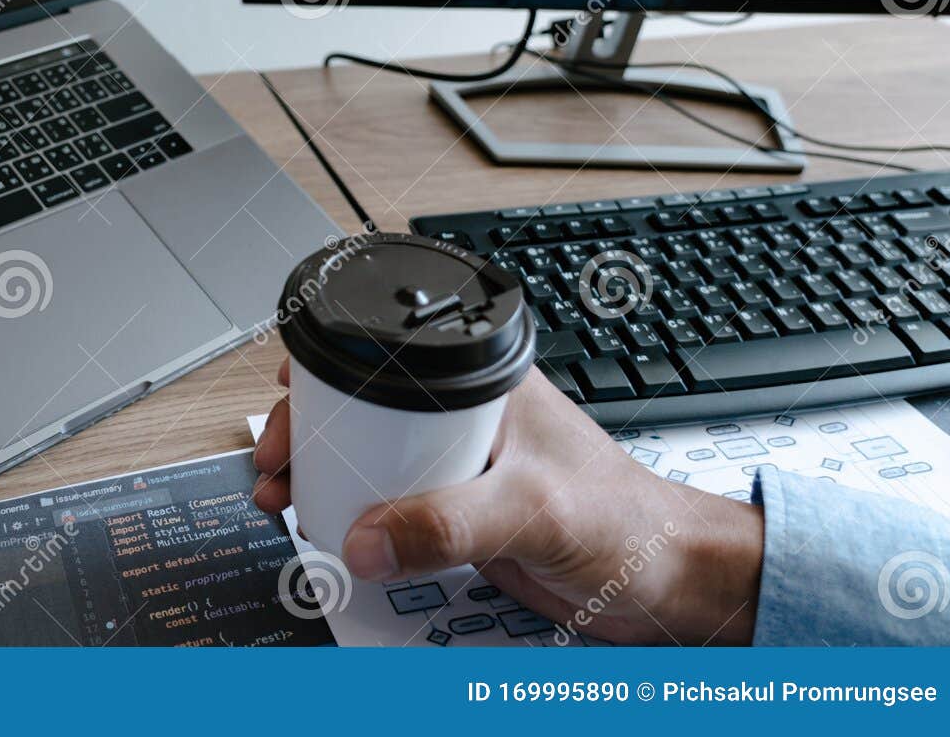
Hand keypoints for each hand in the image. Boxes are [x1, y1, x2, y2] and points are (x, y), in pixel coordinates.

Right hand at [252, 360, 763, 643]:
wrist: (670, 585)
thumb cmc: (629, 522)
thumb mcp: (530, 512)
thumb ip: (447, 524)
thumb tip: (366, 538)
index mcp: (483, 389)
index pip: (389, 364)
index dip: (328, 384)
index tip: (290, 415)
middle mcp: (466, 423)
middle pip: (367, 416)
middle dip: (313, 439)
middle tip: (280, 471)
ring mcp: (462, 471)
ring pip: (375, 465)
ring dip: (330, 484)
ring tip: (293, 506)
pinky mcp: (463, 518)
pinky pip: (396, 515)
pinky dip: (361, 526)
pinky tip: (342, 542)